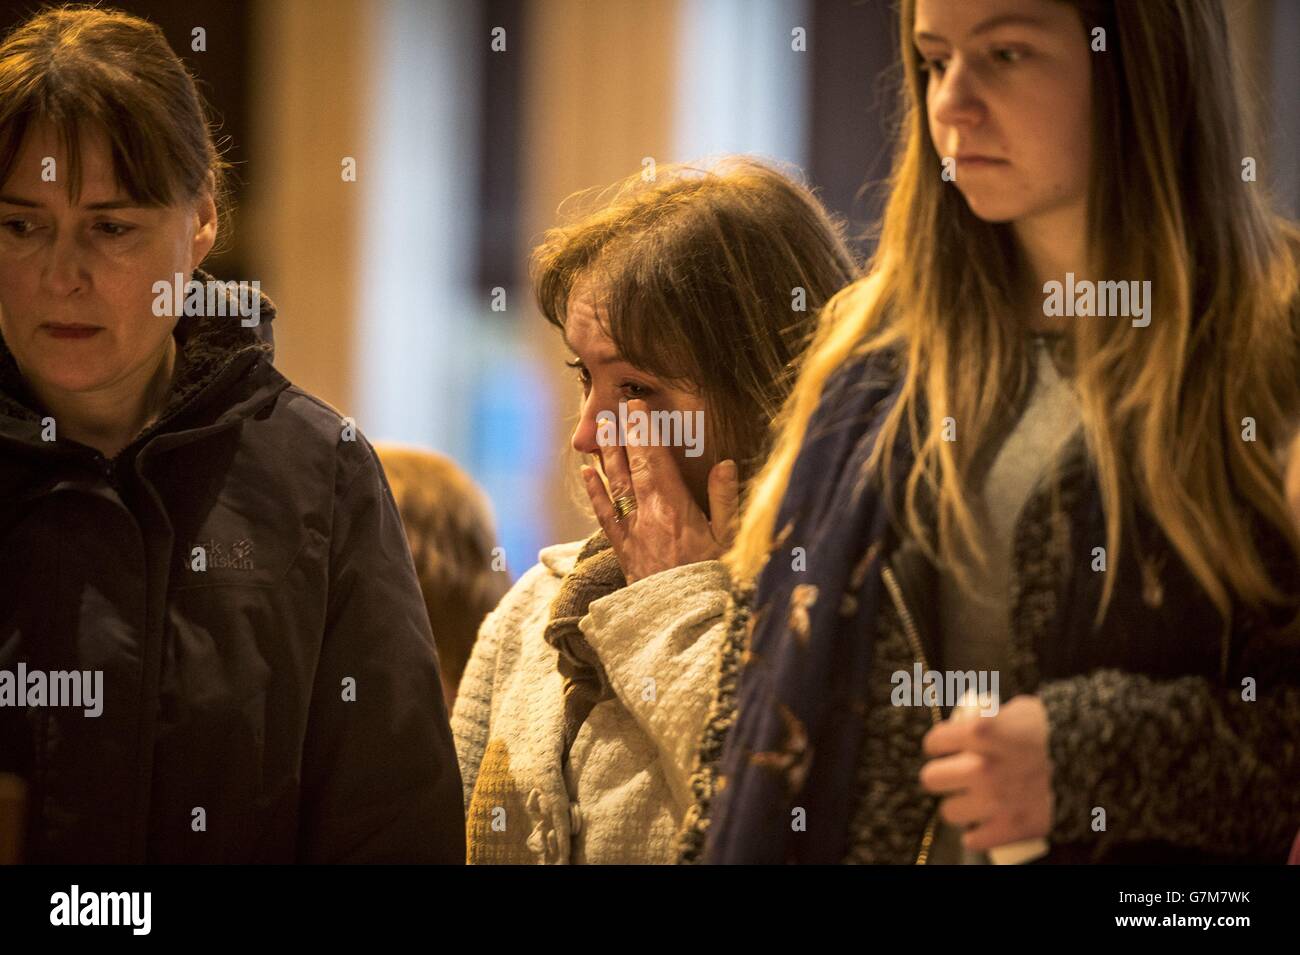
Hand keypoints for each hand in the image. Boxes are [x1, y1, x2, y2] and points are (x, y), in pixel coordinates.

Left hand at [580, 398, 739, 583]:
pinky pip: (604, 515)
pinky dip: (595, 492)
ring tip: (600, 433)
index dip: (644, 431)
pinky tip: (587, 475)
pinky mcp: (623, 550)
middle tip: (612, 411)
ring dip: (606, 457)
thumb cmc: (713, 580)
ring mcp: (632, 532)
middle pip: (632, 468)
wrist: (685, 621)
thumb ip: (726, 500)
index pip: (655, 460)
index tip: (636, 408)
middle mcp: (647, 515)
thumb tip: (725, 465)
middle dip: (623, 437)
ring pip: (615, 486)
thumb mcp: (730, 540)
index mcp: (675, 508)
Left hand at [918, 695, 1052, 851]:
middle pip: (931, 779)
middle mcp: (983, 768)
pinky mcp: (1012, 826)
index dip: (938, 745)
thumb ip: (983, 716)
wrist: (1089, 759)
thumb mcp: (1015, 710)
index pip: (933, 742)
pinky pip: (974, 839)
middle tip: (953, 775)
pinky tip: (983, 823)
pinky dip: (977, 834)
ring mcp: (997, 800)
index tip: (944, 748)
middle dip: (941, 776)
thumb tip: (961, 723)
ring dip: (959, 805)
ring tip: (973, 799)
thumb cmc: (1048, 732)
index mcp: (980, 733)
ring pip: (949, 811)